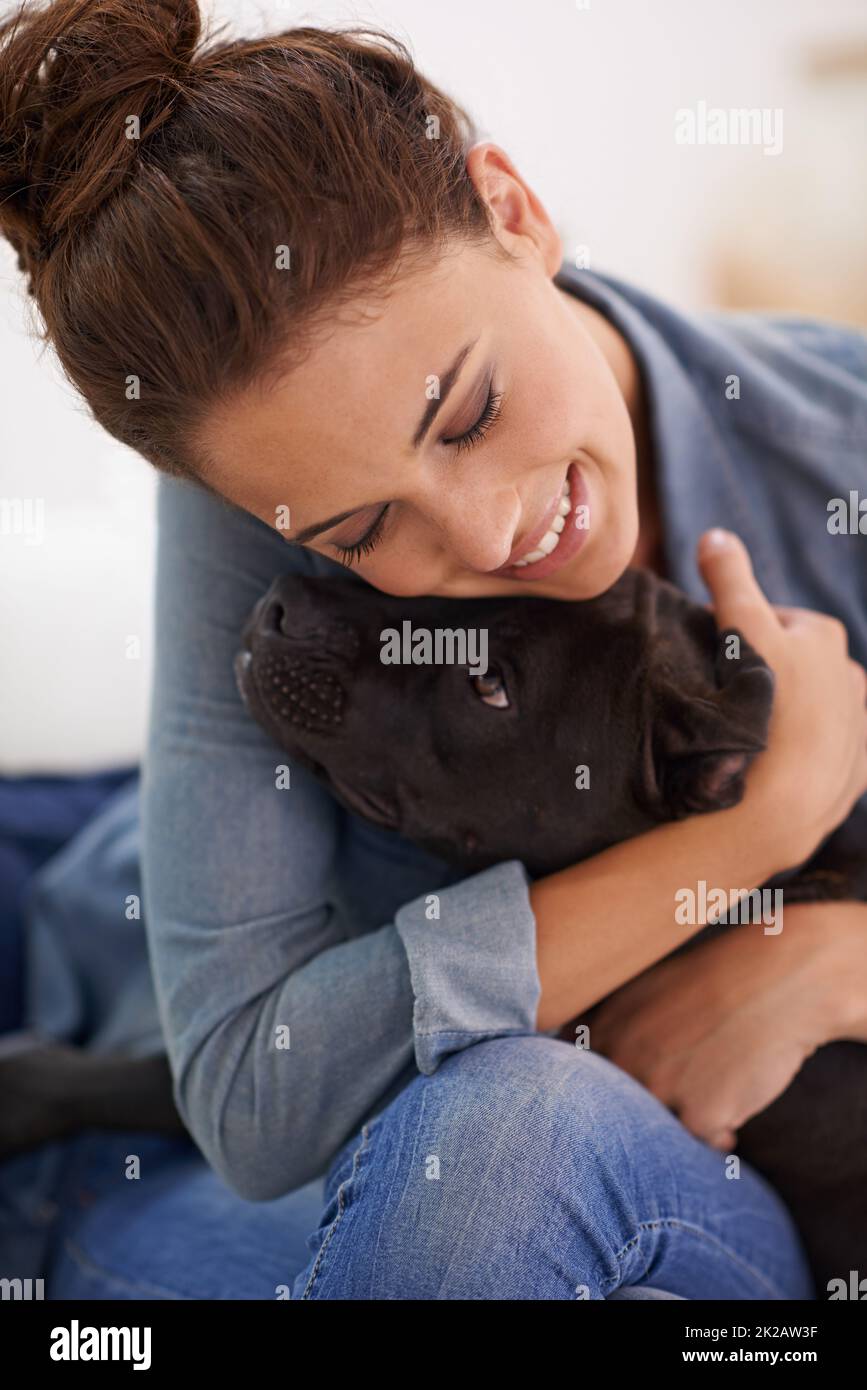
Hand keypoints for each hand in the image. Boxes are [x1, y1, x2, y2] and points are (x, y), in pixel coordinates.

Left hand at [585, 901, 866, 1149]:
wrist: (778, 980)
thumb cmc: (715, 981)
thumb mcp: (645, 988)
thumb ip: (608, 1026)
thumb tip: (575, 1054)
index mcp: (603, 1026)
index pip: (578, 1082)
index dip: (606, 1090)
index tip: (636, 1079)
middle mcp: (620, 1058)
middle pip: (616, 1113)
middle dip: (643, 1111)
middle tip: (682, 1084)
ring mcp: (657, 1088)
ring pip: (656, 1131)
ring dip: (681, 1119)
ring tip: (710, 1080)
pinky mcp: (698, 1114)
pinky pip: (700, 1141)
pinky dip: (720, 1130)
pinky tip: (735, 1094)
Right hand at [698, 530, 866, 870]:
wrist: (785, 796)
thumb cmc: (762, 703)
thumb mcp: (740, 626)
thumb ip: (728, 577)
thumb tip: (715, 535)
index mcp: (825, 637)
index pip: (774, 623)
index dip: (739, 636)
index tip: (714, 659)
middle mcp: (852, 677)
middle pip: (796, 667)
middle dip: (768, 676)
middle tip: (728, 700)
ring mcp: (856, 726)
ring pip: (813, 711)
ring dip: (788, 716)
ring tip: (751, 737)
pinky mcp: (856, 770)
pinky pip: (828, 756)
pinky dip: (808, 757)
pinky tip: (777, 765)